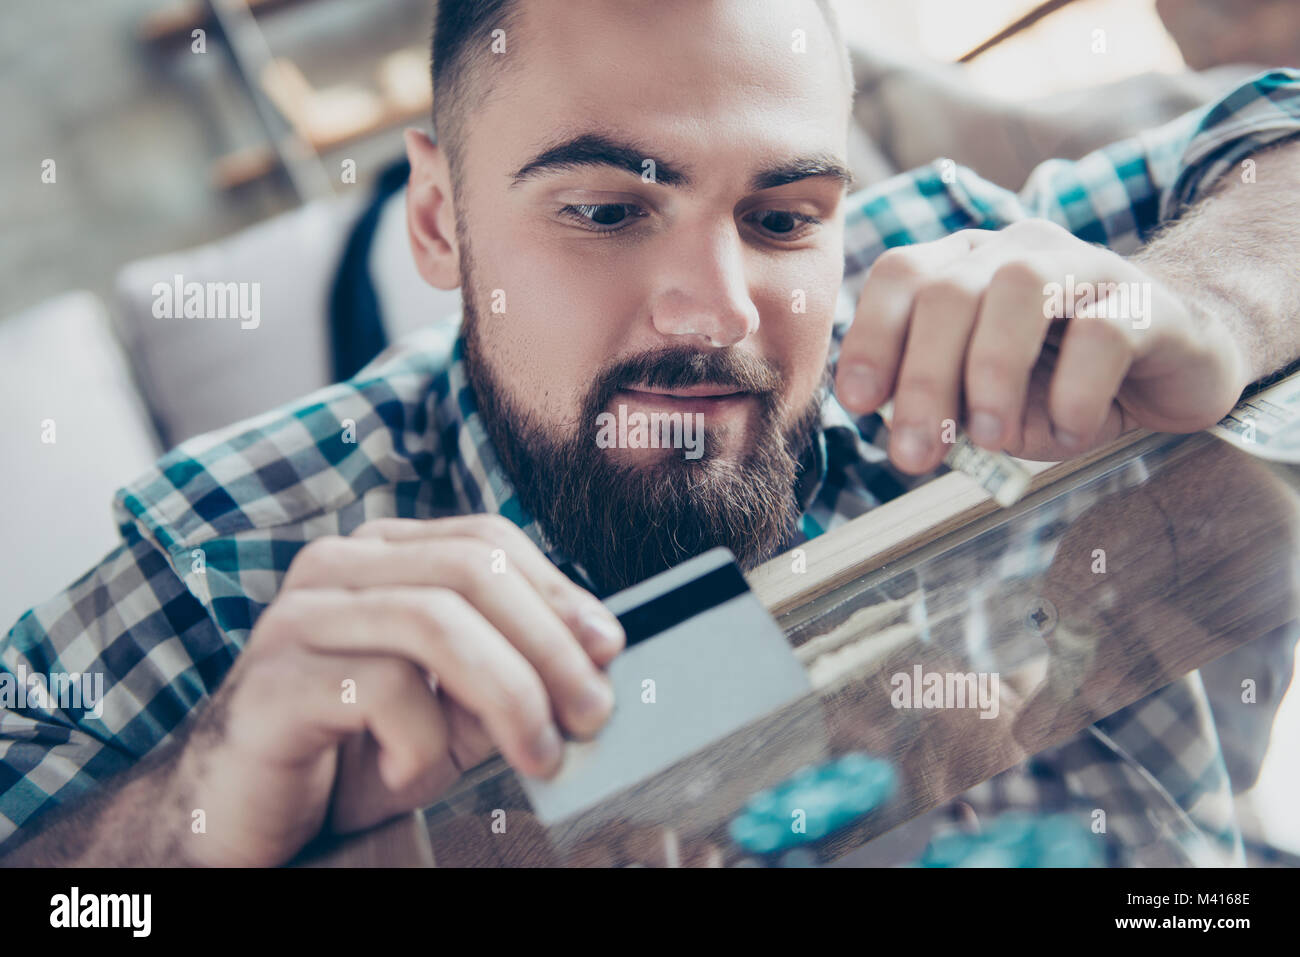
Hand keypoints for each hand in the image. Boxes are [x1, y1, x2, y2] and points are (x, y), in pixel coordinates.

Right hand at [171, 515, 624, 865]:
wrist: (239, 813)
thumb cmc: (350, 754)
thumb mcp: (450, 712)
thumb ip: (507, 676)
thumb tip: (593, 661)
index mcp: (381, 557)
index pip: (488, 541)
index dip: (559, 591)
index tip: (608, 649)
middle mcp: (336, 569)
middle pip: (472, 570)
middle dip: (550, 644)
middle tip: (591, 713)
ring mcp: (299, 618)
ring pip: (435, 620)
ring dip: (509, 693)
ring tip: (537, 753)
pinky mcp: (273, 682)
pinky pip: (380, 687)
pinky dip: (422, 739)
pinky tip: (413, 772)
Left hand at [834, 220, 1249, 471]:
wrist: (1176, 365)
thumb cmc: (1064, 384)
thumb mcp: (989, 403)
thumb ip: (945, 406)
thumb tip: (897, 426)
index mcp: (966, 265)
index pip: (901, 275)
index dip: (870, 336)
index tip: (858, 404)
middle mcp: (1018, 251)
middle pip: (949, 290)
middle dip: (922, 377)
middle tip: (913, 454)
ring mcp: (1084, 266)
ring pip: (1018, 290)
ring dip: (991, 372)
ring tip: (991, 438)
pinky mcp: (1145, 302)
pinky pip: (1100, 333)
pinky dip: (1074, 392)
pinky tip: (1070, 431)